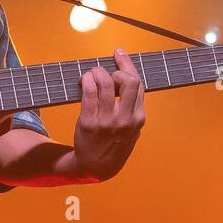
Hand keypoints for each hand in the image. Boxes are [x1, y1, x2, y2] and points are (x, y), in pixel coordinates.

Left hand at [71, 48, 145, 180]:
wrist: (96, 168)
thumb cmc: (114, 146)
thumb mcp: (133, 131)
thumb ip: (133, 109)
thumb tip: (126, 79)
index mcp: (138, 118)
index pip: (138, 85)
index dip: (128, 65)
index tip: (120, 54)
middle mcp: (125, 118)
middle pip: (128, 81)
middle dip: (117, 68)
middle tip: (107, 69)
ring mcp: (106, 120)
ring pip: (105, 83)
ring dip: (97, 72)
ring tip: (93, 73)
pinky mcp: (88, 121)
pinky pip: (88, 92)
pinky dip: (86, 80)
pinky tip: (84, 81)